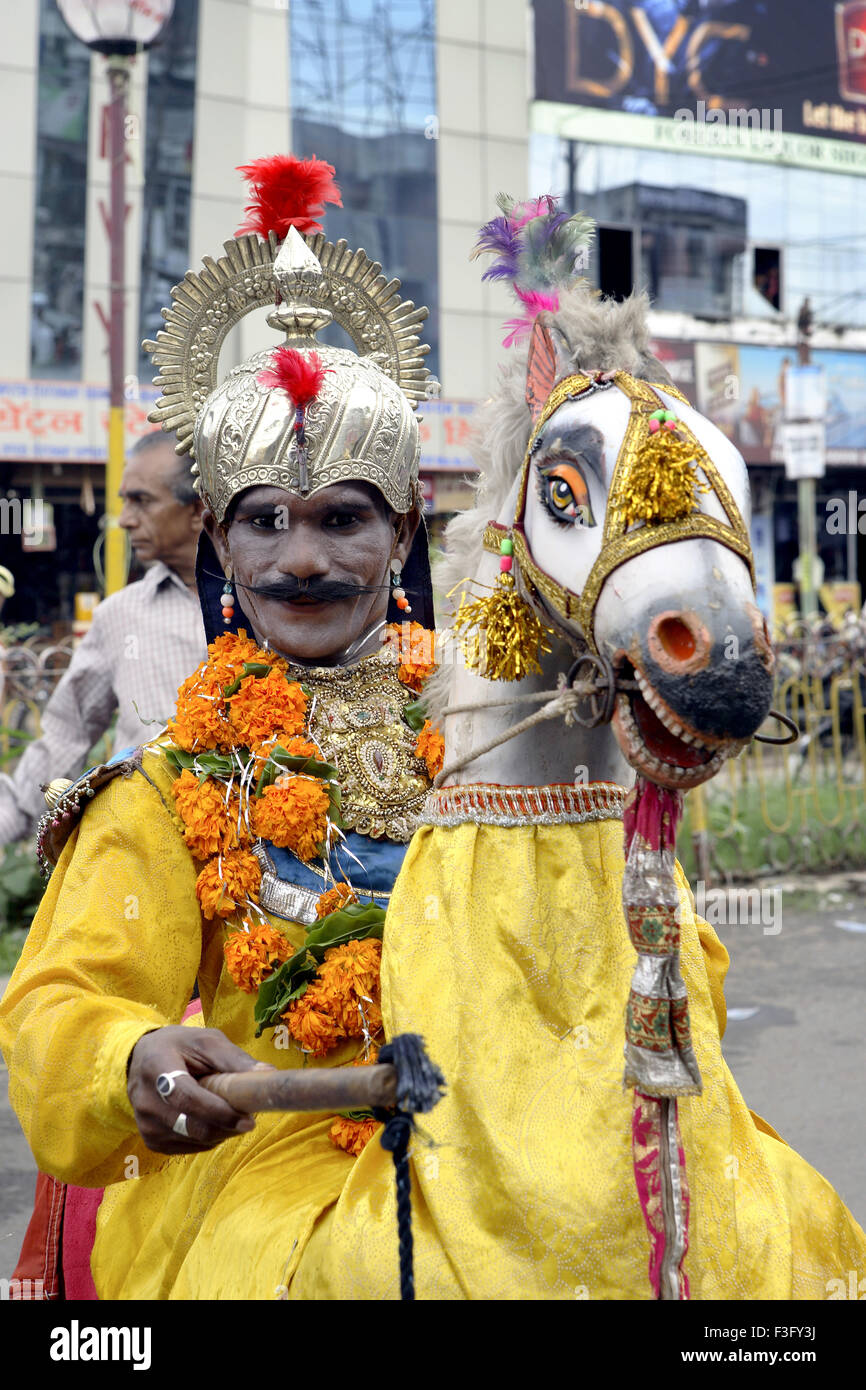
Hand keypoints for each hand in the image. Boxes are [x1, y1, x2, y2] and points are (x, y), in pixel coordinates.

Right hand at [127, 1026, 274, 1154]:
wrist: (141, 1061)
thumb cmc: (179, 1047)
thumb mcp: (205, 1041)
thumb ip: (233, 1058)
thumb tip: (268, 1074)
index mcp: (157, 1067)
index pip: (187, 1098)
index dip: (219, 1112)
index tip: (248, 1119)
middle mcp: (146, 1101)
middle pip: (192, 1126)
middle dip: (227, 1124)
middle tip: (248, 1115)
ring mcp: (146, 1125)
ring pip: (195, 1140)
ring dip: (221, 1131)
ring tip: (228, 1110)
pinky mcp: (152, 1141)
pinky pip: (190, 1147)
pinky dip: (209, 1137)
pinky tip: (212, 1118)